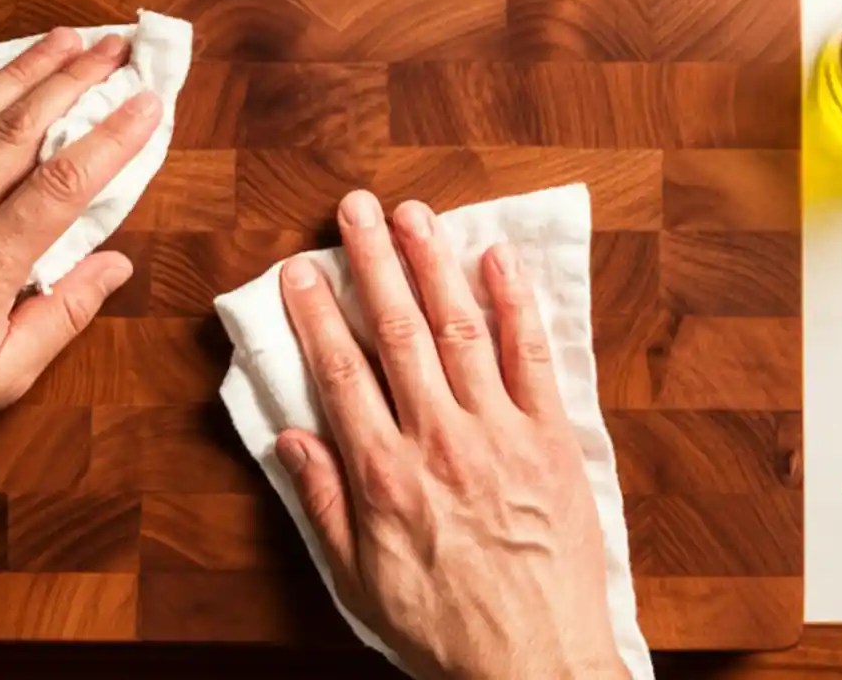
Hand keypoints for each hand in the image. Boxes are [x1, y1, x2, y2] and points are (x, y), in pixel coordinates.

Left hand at [0, 28, 160, 473]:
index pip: (63, 184)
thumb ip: (65, 313)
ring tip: (59, 41)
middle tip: (112, 51)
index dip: (112, 137)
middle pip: (18, 132)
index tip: (144, 104)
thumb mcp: (7, 374)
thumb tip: (116, 265)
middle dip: (72, 82)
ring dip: (17, 71)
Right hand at [275, 191, 627, 679]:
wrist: (537, 664)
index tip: (300, 270)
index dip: (317, 314)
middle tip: (356, 208)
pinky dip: (515, 306)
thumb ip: (323, 505)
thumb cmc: (445, 628)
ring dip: (435, 265)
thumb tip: (290, 440)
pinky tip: (496, 260)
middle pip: (397, 333)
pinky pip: (532, 359)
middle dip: (374, 262)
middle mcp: (440, 441)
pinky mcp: (551, 441)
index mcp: (386, 476)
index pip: (341, 373)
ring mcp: (502, 434)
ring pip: (460, 331)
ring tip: (415, 213)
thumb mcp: (360, 582)